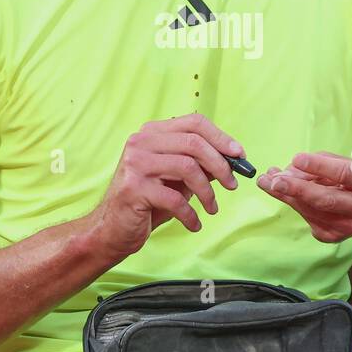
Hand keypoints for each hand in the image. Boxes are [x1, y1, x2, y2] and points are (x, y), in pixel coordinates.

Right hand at [87, 113, 242, 261]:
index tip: (239, 154)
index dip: (221, 137)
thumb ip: (199, 165)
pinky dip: (191, 214)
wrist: (112, 229)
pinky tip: (194, 224)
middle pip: (194, 143)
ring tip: (211, 208)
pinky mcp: (134, 188)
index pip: (193, 123)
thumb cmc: (148, 202)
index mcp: (151, 133)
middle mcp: (140, 142)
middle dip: (220, 165)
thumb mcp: (176, 179)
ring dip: (207, 192)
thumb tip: (233, 159)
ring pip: (188, 168)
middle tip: (232, 185)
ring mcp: (135, 164)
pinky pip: (175, 199)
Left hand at [257, 151, 351, 243]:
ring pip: (311, 211)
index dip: (319, 166)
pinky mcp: (334, 236)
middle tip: (273, 180)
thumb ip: (321, 164)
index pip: (343, 173)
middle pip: (325, 199)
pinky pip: (308, 219)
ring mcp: (348, 225)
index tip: (297, 158)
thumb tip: (290, 170)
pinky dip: (295, 205)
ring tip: (267, 182)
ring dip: (286, 196)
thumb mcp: (347, 166)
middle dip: (296, 189)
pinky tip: (286, 195)